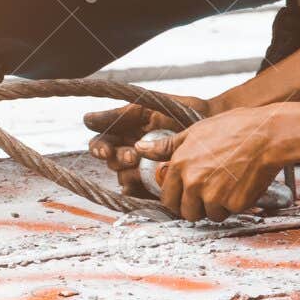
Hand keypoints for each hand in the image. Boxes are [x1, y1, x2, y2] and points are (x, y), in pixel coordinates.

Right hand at [83, 97, 208, 194]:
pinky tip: (140, 187)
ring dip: (129, 174)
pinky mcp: (156, 183)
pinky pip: (140, 193)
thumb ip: (119, 114)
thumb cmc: (181, 110)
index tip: (104, 151)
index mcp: (125, 133)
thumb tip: (85, 120)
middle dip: (118, 159)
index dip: (99, 149)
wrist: (213, 121)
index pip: (102, 143)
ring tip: (142, 165)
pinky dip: (138, 191)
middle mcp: (130, 151)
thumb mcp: (149, 107)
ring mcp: (143, 169)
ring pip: (123, 177)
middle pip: (111, 162)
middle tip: (132, 156)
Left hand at [135, 106, 296, 221]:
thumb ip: (167, 146)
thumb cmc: (235, 128)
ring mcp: (213, 195)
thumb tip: (141, 148)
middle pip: (186, 212)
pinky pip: (230, 212)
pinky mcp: (233, 204)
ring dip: (217, 206)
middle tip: (210, 191)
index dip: (177, 198)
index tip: (186, 195)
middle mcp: (193, 183)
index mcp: (180, 166)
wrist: (268, 135)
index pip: (167, 198)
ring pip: (209, 214)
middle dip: (196, 206)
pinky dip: (235, 203)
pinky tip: (241, 184)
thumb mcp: (196, 131)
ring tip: (228, 184)